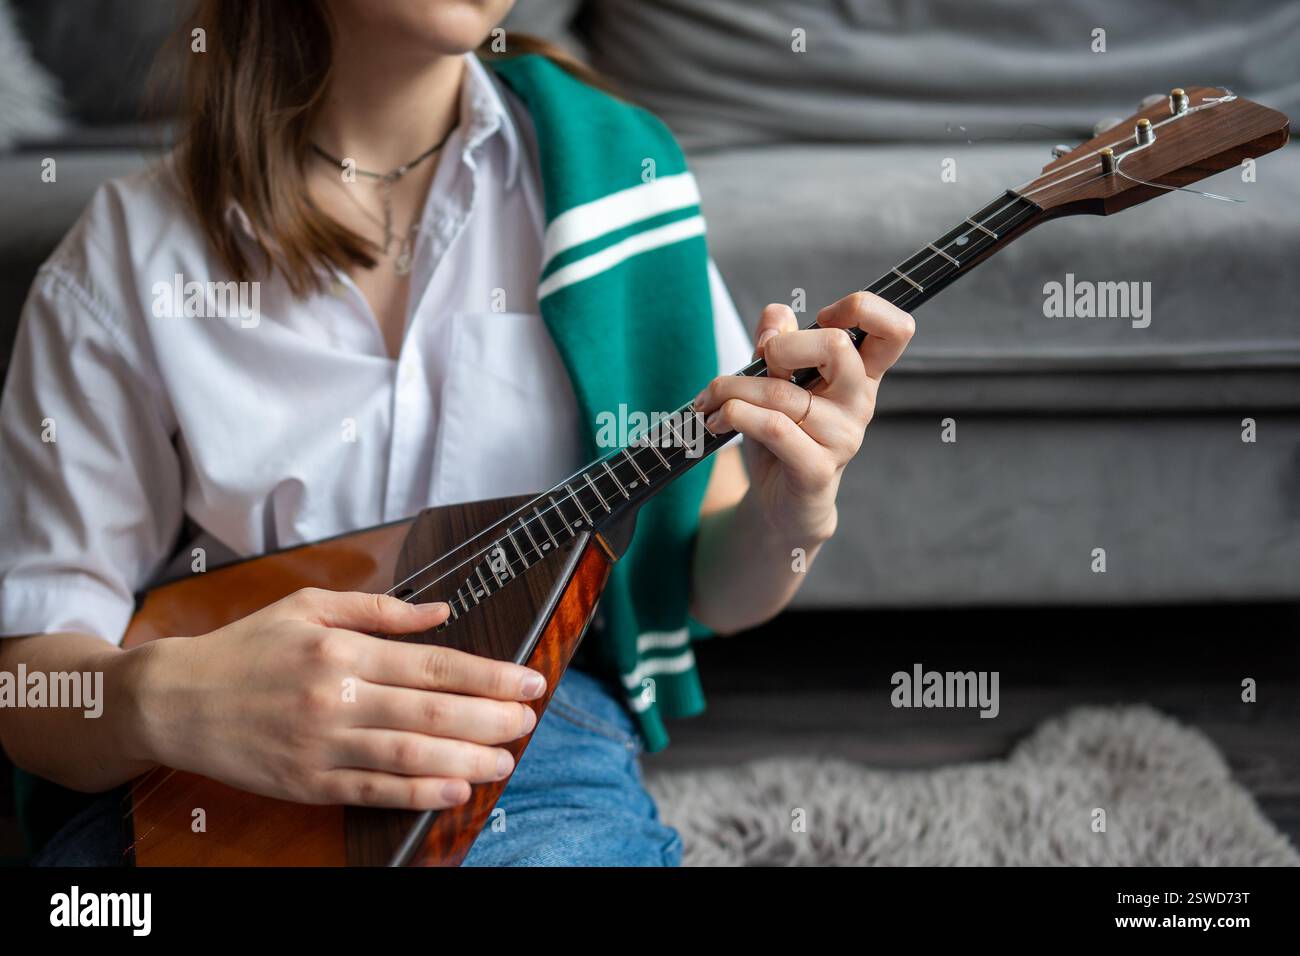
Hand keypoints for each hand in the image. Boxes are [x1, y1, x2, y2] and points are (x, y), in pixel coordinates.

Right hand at [133, 588, 545, 809]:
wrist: (174, 699)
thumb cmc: (246, 647)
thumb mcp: (309, 607)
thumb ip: (380, 609)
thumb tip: (442, 611)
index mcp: (342, 650)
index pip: (435, 665)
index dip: (490, 676)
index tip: (529, 682)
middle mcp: (336, 697)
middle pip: (432, 713)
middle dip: (491, 719)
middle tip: (528, 722)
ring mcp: (321, 744)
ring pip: (410, 756)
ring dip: (467, 760)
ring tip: (505, 760)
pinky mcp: (306, 783)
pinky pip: (373, 791)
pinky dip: (418, 793)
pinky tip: (454, 791)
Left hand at [692, 293, 913, 541]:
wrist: (779, 502)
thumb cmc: (781, 434)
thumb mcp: (775, 381)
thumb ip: (776, 340)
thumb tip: (776, 315)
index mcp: (861, 375)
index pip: (895, 329)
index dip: (862, 307)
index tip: (822, 316)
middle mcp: (860, 403)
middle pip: (836, 346)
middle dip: (780, 345)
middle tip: (757, 364)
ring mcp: (843, 438)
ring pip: (782, 392)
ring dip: (732, 389)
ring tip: (711, 400)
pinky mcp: (816, 469)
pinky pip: (773, 427)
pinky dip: (735, 415)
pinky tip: (717, 419)